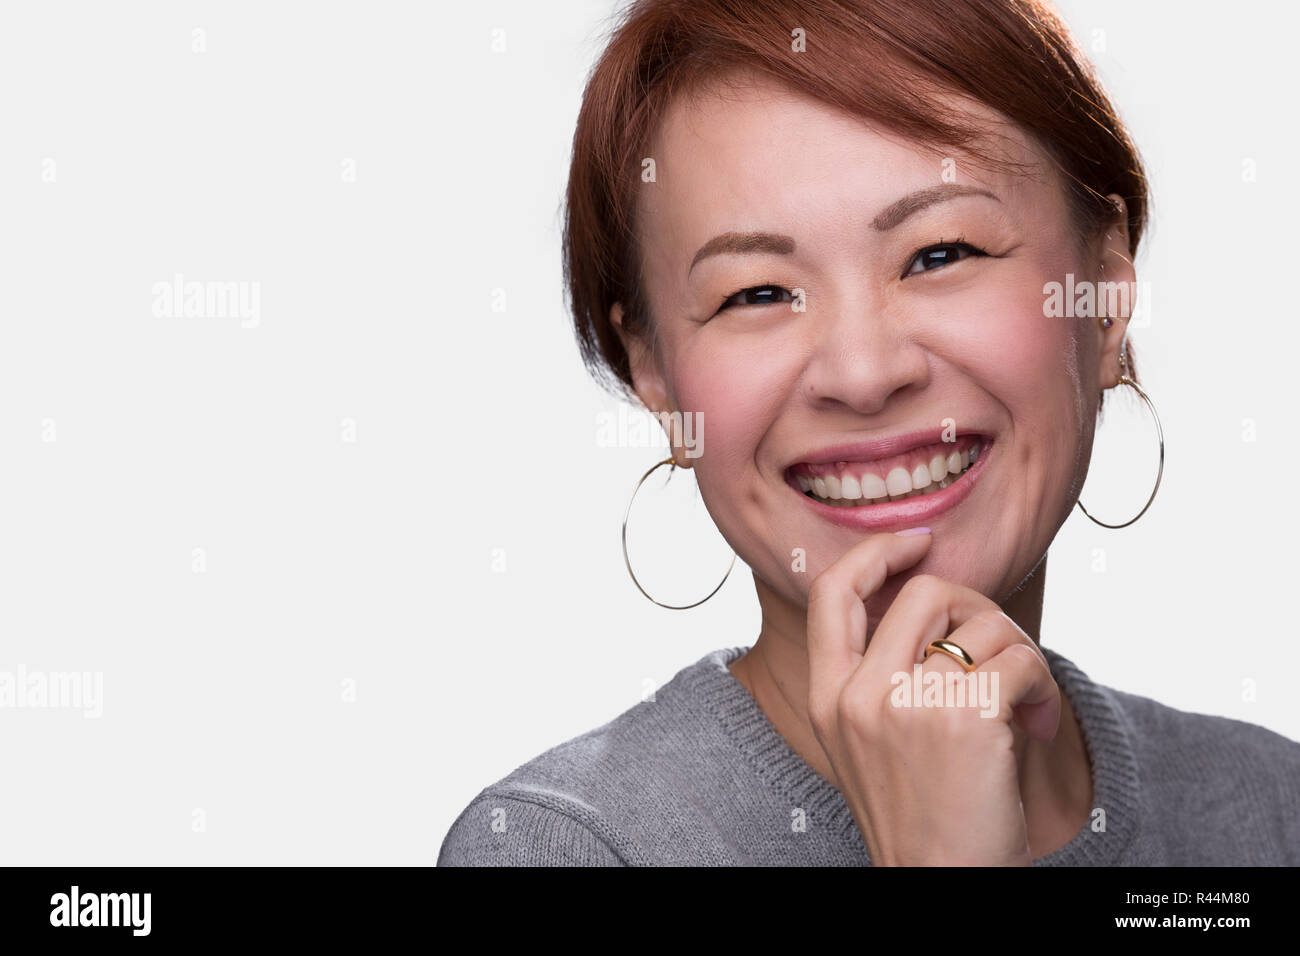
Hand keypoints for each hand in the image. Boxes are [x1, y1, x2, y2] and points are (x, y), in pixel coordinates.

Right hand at [805, 529, 1060, 865]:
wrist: (943, 883)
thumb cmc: (920, 813)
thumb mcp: (867, 740)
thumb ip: (878, 673)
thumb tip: (933, 596)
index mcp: (828, 696)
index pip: (832, 590)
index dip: (876, 553)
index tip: (917, 545)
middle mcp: (859, 695)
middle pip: (925, 592)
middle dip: (978, 607)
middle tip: (999, 649)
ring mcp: (908, 704)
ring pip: (983, 623)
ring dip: (1021, 654)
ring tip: (1028, 702)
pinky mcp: (965, 718)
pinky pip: (1021, 660)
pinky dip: (1044, 686)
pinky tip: (1039, 724)